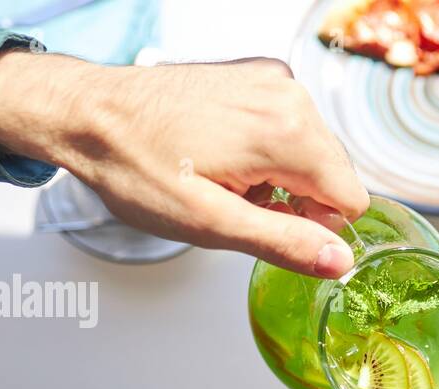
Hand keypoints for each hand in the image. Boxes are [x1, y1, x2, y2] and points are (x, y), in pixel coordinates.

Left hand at [0, 52, 368, 277]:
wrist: (86, 114)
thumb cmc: (136, 166)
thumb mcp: (212, 224)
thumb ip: (286, 243)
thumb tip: (340, 261)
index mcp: (287, 131)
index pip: (351, 200)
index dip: (315, 227)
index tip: (267, 224)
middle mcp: (289, 96)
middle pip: (335, 174)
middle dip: (298, 201)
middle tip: (238, 204)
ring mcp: (272, 81)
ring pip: (313, 154)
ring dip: (280, 178)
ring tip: (226, 179)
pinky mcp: (256, 79)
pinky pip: (290, 130)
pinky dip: (267, 153)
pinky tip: (224, 157)